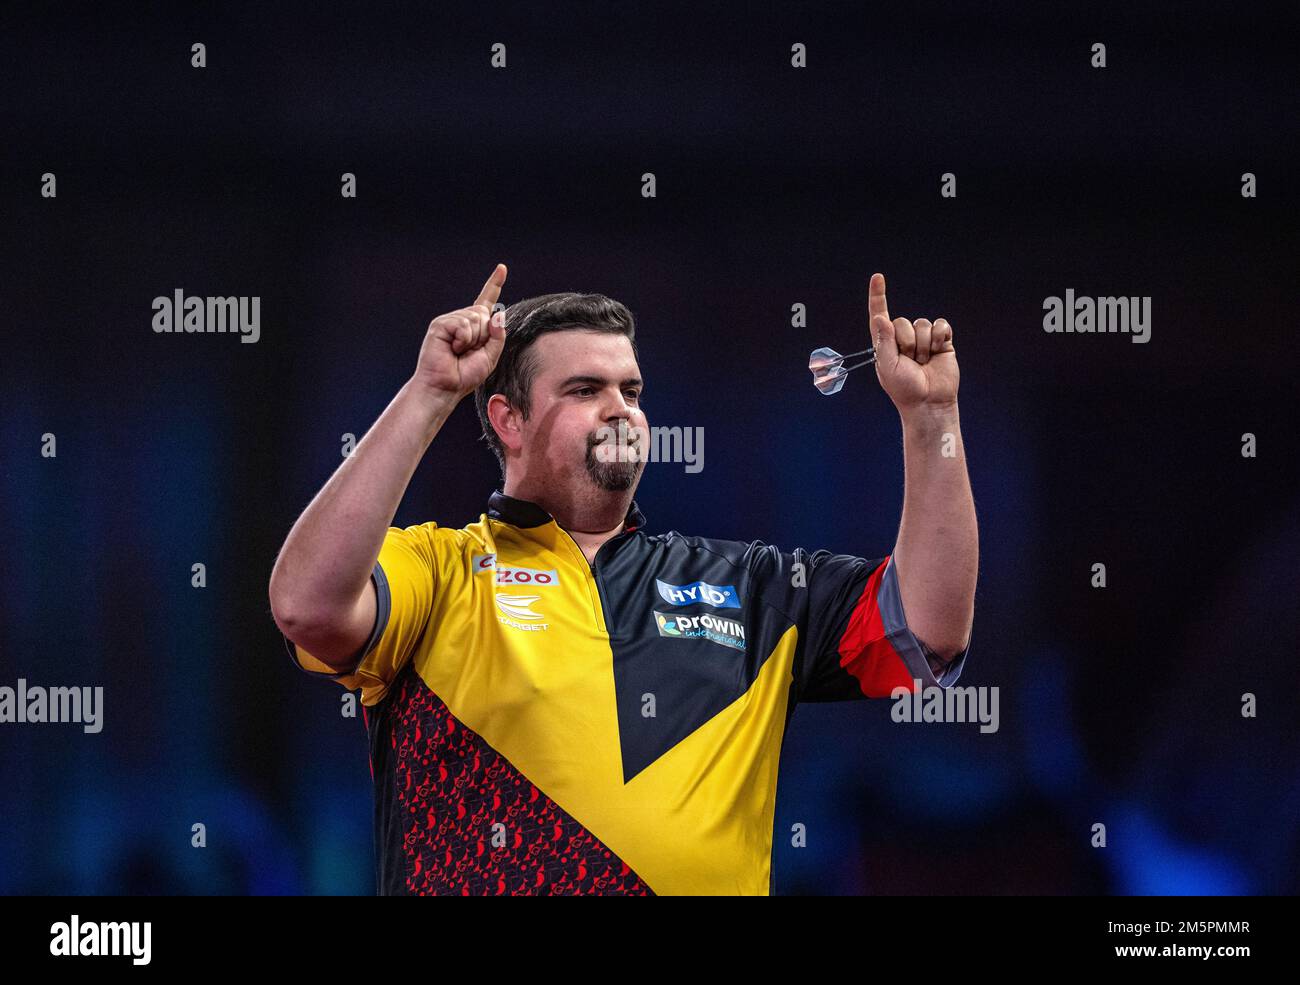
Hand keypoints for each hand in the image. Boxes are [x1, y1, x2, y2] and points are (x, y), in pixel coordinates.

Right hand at [412, 263, 508, 398]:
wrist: (445, 387)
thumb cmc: (465, 375)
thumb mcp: (490, 357)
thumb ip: (497, 337)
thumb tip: (498, 314)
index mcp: (475, 327)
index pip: (486, 301)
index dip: (494, 284)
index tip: (502, 268)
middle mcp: (462, 320)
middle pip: (486, 313)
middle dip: (484, 335)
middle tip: (469, 352)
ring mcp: (450, 320)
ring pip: (476, 318)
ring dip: (473, 339)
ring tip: (459, 351)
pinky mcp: (440, 324)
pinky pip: (463, 324)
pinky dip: (463, 339)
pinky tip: (452, 348)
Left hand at [868, 272, 958, 410]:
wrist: (929, 402)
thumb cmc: (904, 389)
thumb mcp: (887, 366)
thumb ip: (884, 341)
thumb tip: (880, 317)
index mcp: (885, 343)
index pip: (880, 314)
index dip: (878, 296)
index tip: (877, 277)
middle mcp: (903, 338)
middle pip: (903, 322)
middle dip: (907, 343)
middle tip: (910, 363)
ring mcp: (923, 339)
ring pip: (922, 324)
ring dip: (924, 345)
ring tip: (924, 363)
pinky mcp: (942, 341)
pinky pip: (941, 325)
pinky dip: (940, 337)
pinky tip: (938, 352)